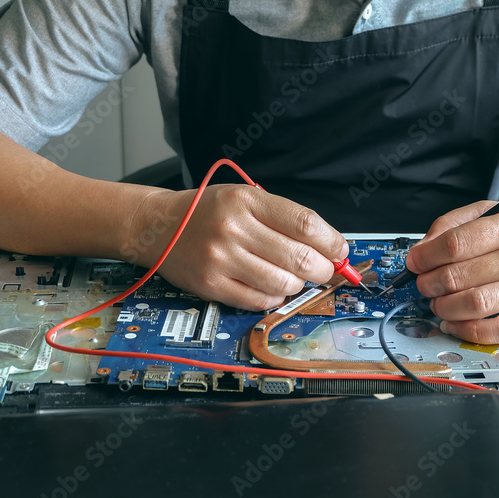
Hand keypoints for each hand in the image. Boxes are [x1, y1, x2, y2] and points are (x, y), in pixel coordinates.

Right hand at [131, 184, 347, 309]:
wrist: (159, 226)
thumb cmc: (210, 212)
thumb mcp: (245, 198)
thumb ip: (284, 218)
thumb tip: (329, 248)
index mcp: (247, 200)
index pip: (305, 224)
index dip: (331, 242)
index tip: (339, 251)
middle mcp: (233, 228)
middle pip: (300, 257)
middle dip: (322, 269)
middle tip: (322, 270)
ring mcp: (221, 258)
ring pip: (284, 283)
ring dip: (297, 284)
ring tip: (291, 276)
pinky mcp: (211, 284)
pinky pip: (260, 299)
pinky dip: (274, 296)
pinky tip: (270, 285)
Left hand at [405, 201, 498, 343]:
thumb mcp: (498, 212)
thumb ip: (457, 223)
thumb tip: (423, 247)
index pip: (457, 243)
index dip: (427, 255)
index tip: (414, 262)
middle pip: (462, 275)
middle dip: (431, 283)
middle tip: (424, 284)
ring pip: (476, 304)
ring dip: (445, 307)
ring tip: (437, 302)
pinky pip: (498, 330)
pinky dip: (468, 331)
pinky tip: (454, 324)